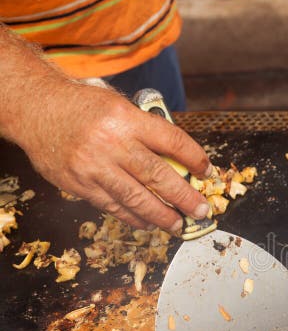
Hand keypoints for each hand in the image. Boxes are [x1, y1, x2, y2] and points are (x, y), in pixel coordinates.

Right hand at [9, 79, 210, 232]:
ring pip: (137, 198)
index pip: (173, 142)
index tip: (207, 171)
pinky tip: (148, 223)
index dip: (195, 159)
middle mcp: (111, 144)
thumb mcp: (120, 106)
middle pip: (158, 176)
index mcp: (127, 119)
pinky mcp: (79, 184)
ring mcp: (94, 167)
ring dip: (162, 215)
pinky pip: (113, 206)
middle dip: (185, 197)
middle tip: (201, 210)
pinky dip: (134, 217)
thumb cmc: (83, 106)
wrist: (36, 108)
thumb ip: (146, 130)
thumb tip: (179, 160)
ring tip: (179, 224)